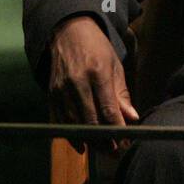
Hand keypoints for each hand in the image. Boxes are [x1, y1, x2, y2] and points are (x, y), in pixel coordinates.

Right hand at [49, 15, 139, 152]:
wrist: (69, 31)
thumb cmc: (97, 49)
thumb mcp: (115, 66)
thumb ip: (122, 94)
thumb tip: (132, 118)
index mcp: (97, 73)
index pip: (108, 109)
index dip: (116, 129)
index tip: (125, 141)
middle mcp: (77, 82)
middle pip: (90, 119)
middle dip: (103, 139)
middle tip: (115, 152)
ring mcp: (61, 89)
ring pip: (74, 123)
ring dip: (88, 140)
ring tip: (102, 150)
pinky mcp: (51, 93)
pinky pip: (59, 120)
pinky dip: (69, 135)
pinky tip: (81, 146)